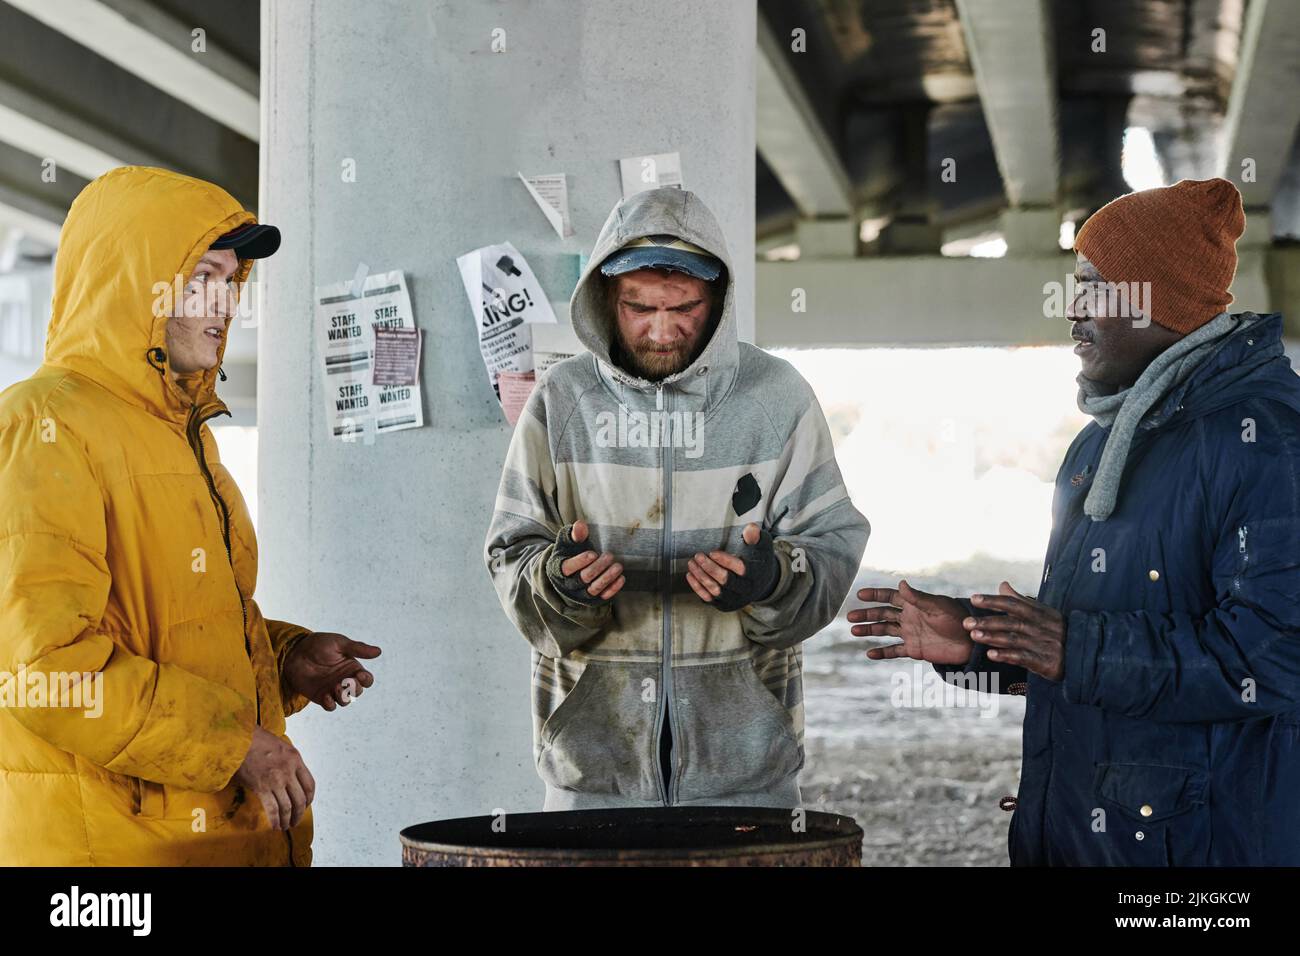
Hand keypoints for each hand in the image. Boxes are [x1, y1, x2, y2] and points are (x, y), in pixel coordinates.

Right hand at [232, 726, 315, 829]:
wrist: (239, 739)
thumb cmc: (258, 740)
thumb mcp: (282, 746)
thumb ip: (289, 761)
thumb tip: (291, 777)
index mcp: (296, 759)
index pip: (310, 784)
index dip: (309, 798)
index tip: (306, 804)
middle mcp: (289, 771)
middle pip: (301, 799)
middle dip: (300, 813)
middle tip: (296, 820)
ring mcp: (276, 780)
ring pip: (288, 807)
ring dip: (288, 820)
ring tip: (286, 826)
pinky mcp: (262, 788)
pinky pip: (273, 809)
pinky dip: (275, 820)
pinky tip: (275, 826)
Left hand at [282, 632, 381, 710]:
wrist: (294, 652)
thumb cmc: (318, 644)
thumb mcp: (339, 643)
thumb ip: (358, 648)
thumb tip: (378, 651)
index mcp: (352, 667)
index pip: (366, 679)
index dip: (366, 680)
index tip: (360, 675)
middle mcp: (345, 680)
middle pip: (358, 692)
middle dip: (354, 689)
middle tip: (344, 682)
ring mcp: (332, 689)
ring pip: (346, 701)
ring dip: (343, 697)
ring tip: (335, 687)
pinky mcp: (320, 696)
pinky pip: (330, 706)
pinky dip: (331, 704)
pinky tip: (326, 696)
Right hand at [545, 519, 624, 603]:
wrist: (567, 573)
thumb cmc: (568, 553)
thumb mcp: (567, 543)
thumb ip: (574, 534)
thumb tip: (580, 525)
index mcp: (559, 569)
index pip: (568, 568)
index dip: (580, 562)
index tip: (593, 554)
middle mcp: (569, 584)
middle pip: (583, 578)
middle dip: (598, 567)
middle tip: (609, 556)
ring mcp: (581, 593)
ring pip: (594, 589)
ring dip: (607, 578)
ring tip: (618, 566)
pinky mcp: (592, 599)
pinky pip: (603, 597)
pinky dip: (613, 588)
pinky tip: (621, 578)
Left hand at [687, 522, 779, 611]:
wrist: (762, 583)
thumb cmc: (759, 560)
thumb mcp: (762, 546)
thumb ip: (756, 536)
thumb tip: (750, 528)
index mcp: (756, 575)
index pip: (741, 569)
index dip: (726, 561)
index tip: (712, 552)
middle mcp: (746, 590)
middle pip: (726, 581)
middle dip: (710, 568)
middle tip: (698, 556)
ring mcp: (735, 600)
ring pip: (715, 590)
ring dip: (701, 577)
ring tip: (692, 563)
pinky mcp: (724, 605)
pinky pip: (708, 598)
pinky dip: (698, 587)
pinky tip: (690, 575)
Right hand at [848, 579, 971, 664]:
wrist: (971, 642)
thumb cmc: (958, 619)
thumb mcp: (938, 606)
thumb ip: (918, 598)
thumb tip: (901, 583)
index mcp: (914, 604)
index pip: (890, 597)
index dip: (875, 595)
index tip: (859, 594)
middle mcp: (909, 617)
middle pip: (883, 614)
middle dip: (866, 615)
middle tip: (849, 617)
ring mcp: (910, 633)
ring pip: (885, 631)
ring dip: (869, 630)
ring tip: (854, 631)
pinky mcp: (914, 650)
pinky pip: (894, 651)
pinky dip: (882, 653)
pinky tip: (869, 654)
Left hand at [964, 581, 1064, 680]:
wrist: (1084, 654)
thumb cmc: (1057, 631)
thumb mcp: (1043, 612)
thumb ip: (1020, 599)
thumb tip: (1002, 583)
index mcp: (1039, 613)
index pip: (1013, 604)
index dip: (993, 600)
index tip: (974, 599)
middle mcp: (1040, 627)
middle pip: (1010, 622)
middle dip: (987, 621)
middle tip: (966, 622)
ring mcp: (1042, 644)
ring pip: (1014, 639)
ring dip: (993, 637)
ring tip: (974, 636)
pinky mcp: (1044, 661)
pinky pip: (1023, 657)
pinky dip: (1006, 655)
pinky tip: (991, 654)